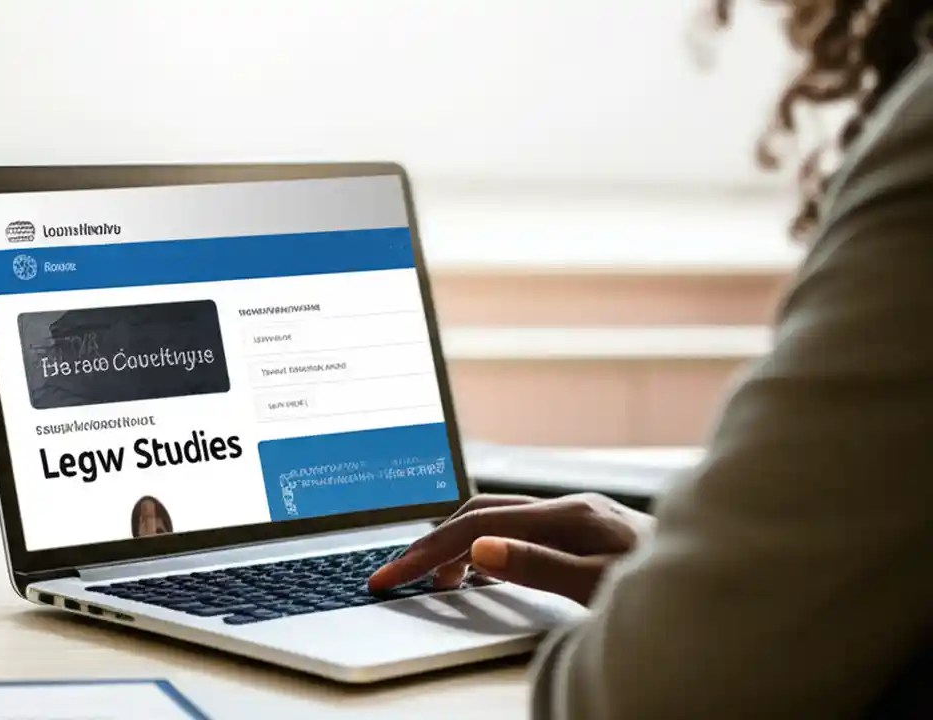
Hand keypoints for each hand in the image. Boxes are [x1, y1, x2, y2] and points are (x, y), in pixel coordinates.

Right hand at [367, 493, 654, 604]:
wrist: (727, 581)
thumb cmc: (667, 588)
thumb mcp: (600, 587)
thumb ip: (538, 566)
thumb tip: (479, 547)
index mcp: (567, 514)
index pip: (475, 526)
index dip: (427, 552)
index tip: (392, 577)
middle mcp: (569, 505)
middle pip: (477, 512)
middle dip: (430, 543)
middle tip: (396, 577)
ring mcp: (577, 513)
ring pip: (495, 516)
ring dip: (456, 541)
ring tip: (433, 577)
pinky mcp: (584, 527)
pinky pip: (517, 526)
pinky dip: (484, 542)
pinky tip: (481, 565)